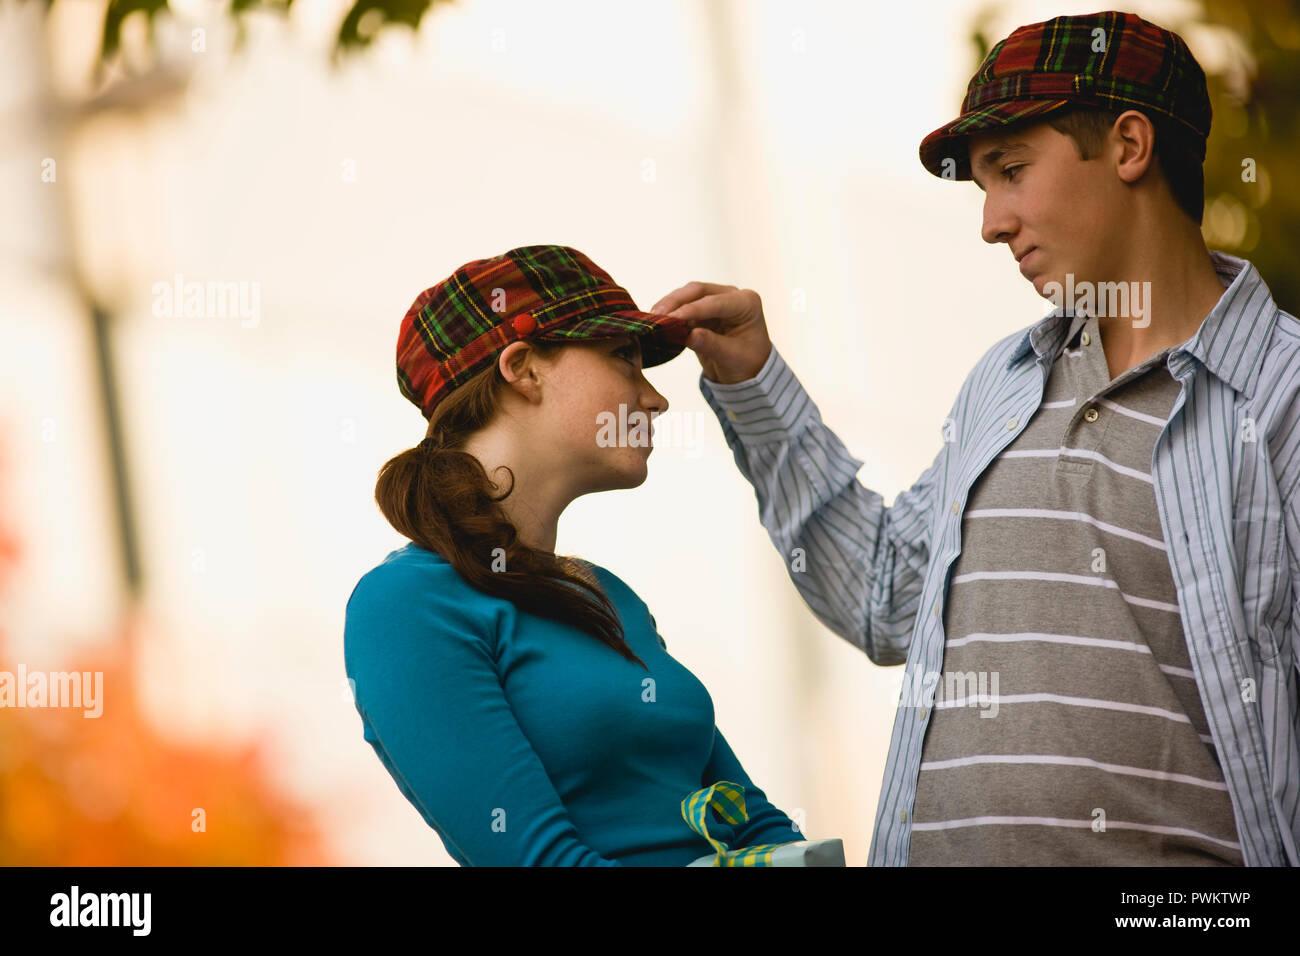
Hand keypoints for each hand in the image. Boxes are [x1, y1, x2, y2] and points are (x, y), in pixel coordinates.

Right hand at [650, 282, 772, 384]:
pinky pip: (682, 307)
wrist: (747, 372)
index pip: (715, 302)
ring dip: (669, 305)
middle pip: (698, 291)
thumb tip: (689, 336)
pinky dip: (669, 313)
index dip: (692, 309)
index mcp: (746, 303)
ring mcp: (716, 301)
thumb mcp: (732, 358)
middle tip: (656, 314)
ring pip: (687, 296)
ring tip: (652, 318)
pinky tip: (657, 321)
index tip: (671, 318)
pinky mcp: (702, 310)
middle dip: (676, 301)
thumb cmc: (747, 364)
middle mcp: (732, 296)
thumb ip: (711, 345)